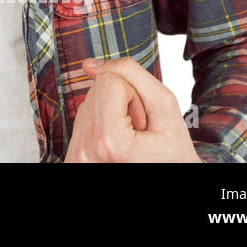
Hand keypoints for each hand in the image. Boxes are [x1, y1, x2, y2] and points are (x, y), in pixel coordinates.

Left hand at [63, 56, 201, 161]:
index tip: (144, 123)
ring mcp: (76, 158)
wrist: (173, 181)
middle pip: (95, 90)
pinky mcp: (72, 159)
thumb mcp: (165, 106)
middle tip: (139, 135)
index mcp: (109, 141)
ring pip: (88, 103)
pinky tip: (118, 146)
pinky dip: (101, 126)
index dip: (134, 96)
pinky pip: (81, 120)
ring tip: (130, 142)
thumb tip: (89, 65)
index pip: (108, 81)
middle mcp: (85, 152)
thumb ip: (131, 74)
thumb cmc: (174, 152)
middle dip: (121, 105)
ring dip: (111, 116)